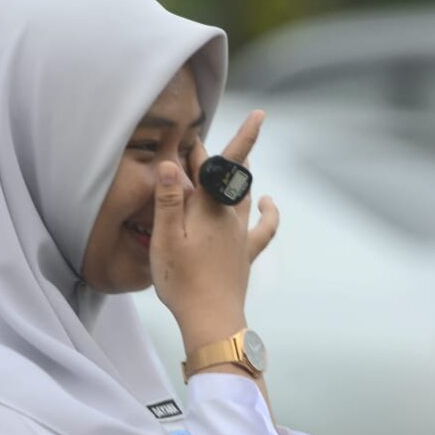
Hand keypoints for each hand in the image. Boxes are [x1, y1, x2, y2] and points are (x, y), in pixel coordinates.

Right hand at [149, 110, 279, 352]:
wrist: (212, 319)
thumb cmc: (183, 281)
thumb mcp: (165, 239)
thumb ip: (168, 200)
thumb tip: (170, 163)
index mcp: (209, 208)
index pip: (227, 165)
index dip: (245, 137)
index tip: (260, 114)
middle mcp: (230, 216)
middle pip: (229, 177)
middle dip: (213, 157)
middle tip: (194, 145)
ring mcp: (240, 235)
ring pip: (244, 195)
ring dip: (238, 176)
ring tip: (234, 161)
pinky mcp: (245, 253)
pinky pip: (263, 227)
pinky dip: (268, 212)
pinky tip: (267, 202)